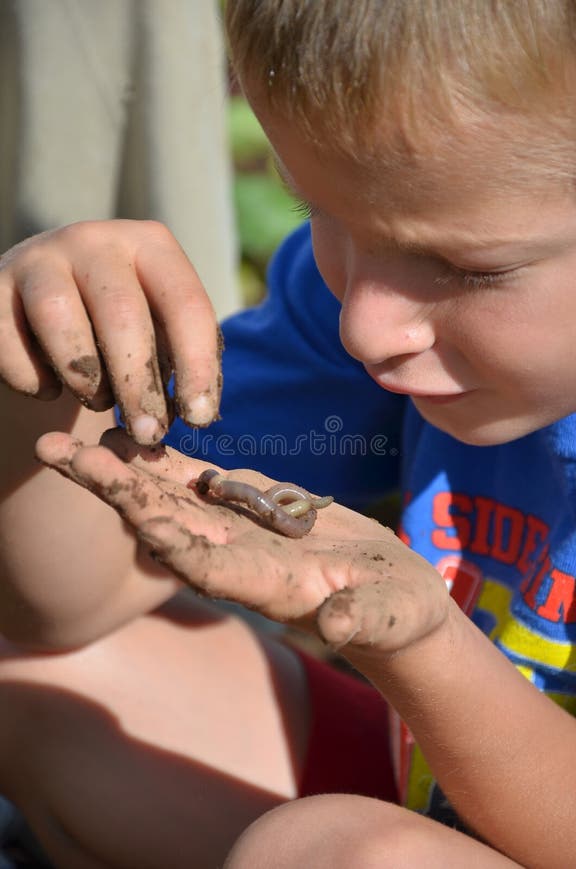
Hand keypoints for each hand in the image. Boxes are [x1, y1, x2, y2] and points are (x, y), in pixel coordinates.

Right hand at [0, 221, 220, 442]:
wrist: (42, 304)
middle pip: (123, 313)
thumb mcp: (160, 331)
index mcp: (150, 246)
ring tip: (97, 403)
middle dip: (139, 386)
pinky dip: (32, 379)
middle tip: (148, 434)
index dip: (197, 367)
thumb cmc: (118, 327)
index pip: (186, 305)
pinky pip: (7, 341)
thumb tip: (199, 411)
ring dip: (85, 378)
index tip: (200, 420)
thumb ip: (182, 361)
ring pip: (59, 319)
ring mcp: (38, 258)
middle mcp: (94, 240)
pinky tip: (50, 392)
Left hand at [36, 428, 448, 657]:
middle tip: (57, 454)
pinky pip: (201, 482)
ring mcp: (237, 533)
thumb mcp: (387, 618)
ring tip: (80, 435)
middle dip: (113, 490)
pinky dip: (167, 459)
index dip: (165, 535)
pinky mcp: (250, 509)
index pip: (205, 562)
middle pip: (165, 523)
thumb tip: (338, 626)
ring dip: (125, 469)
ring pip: (173, 498)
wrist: (389, 597)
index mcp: (265, 586)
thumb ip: (362, 619)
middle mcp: (236, 559)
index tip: (123, 508)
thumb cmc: (396, 615)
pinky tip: (134, 432)